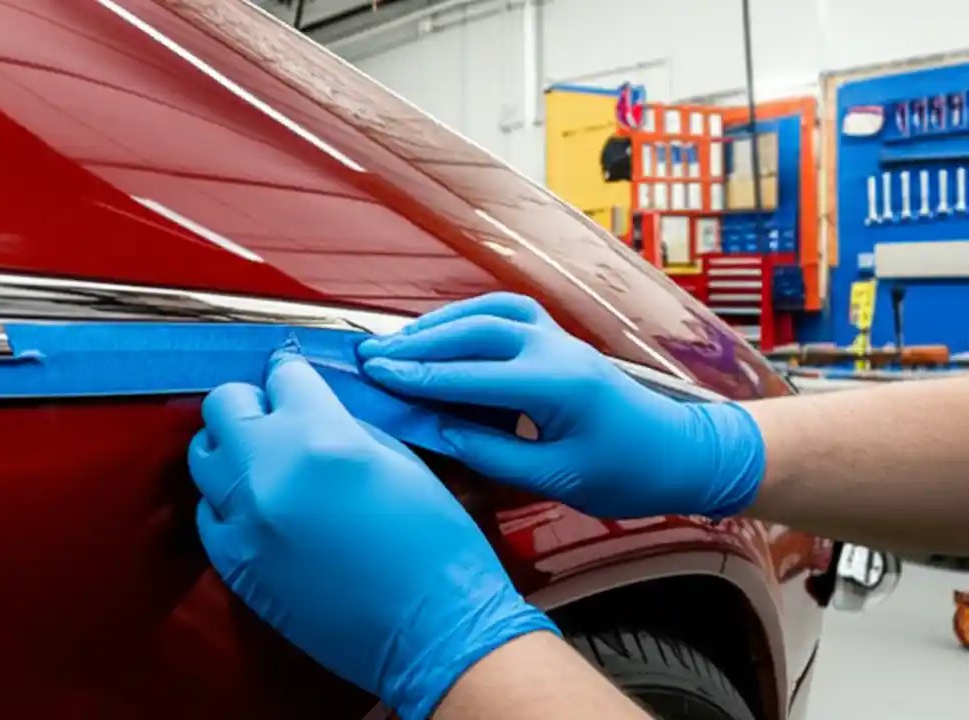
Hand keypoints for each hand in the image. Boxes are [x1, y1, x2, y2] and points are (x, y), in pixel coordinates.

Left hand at [189, 352, 556, 719]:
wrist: (432, 631)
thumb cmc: (434, 544)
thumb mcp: (399, 458)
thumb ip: (343, 424)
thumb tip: (309, 409)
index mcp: (322, 438)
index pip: (281, 375)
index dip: (293, 376)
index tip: (297, 384)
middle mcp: (270, 471)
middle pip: (224, 404)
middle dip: (252, 403)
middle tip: (276, 419)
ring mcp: (244, 520)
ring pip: (204, 455)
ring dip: (233, 449)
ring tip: (265, 462)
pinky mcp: (234, 564)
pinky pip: (206, 512)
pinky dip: (227, 502)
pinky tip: (260, 509)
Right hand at [357, 292, 764, 518]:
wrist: (680, 452)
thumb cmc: (625, 472)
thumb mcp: (555, 477)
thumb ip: (491, 453)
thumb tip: (436, 431)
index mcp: (556, 385)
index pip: (471, 375)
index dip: (419, 376)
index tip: (376, 376)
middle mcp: (555, 349)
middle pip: (473, 333)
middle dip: (418, 344)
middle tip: (371, 355)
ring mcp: (558, 337)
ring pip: (487, 314)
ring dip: (439, 325)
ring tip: (396, 343)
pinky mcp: (558, 338)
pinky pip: (505, 313)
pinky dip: (466, 319)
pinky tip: (443, 332)